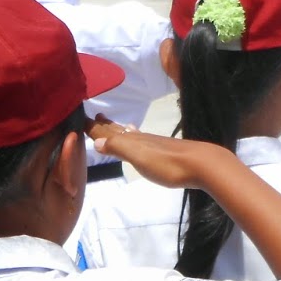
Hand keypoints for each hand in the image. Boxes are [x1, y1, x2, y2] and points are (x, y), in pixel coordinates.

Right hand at [90, 117, 222, 189]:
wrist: (200, 164)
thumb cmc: (167, 163)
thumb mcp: (139, 157)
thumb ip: (119, 148)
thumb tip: (95, 140)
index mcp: (133, 140)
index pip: (109, 132)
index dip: (95, 128)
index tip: (80, 119)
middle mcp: (141, 138)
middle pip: (118, 130)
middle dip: (105, 125)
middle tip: (94, 117)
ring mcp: (153, 143)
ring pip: (129, 133)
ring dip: (117, 129)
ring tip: (109, 123)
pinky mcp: (163, 150)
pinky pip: (140, 138)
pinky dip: (132, 134)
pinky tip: (136, 133)